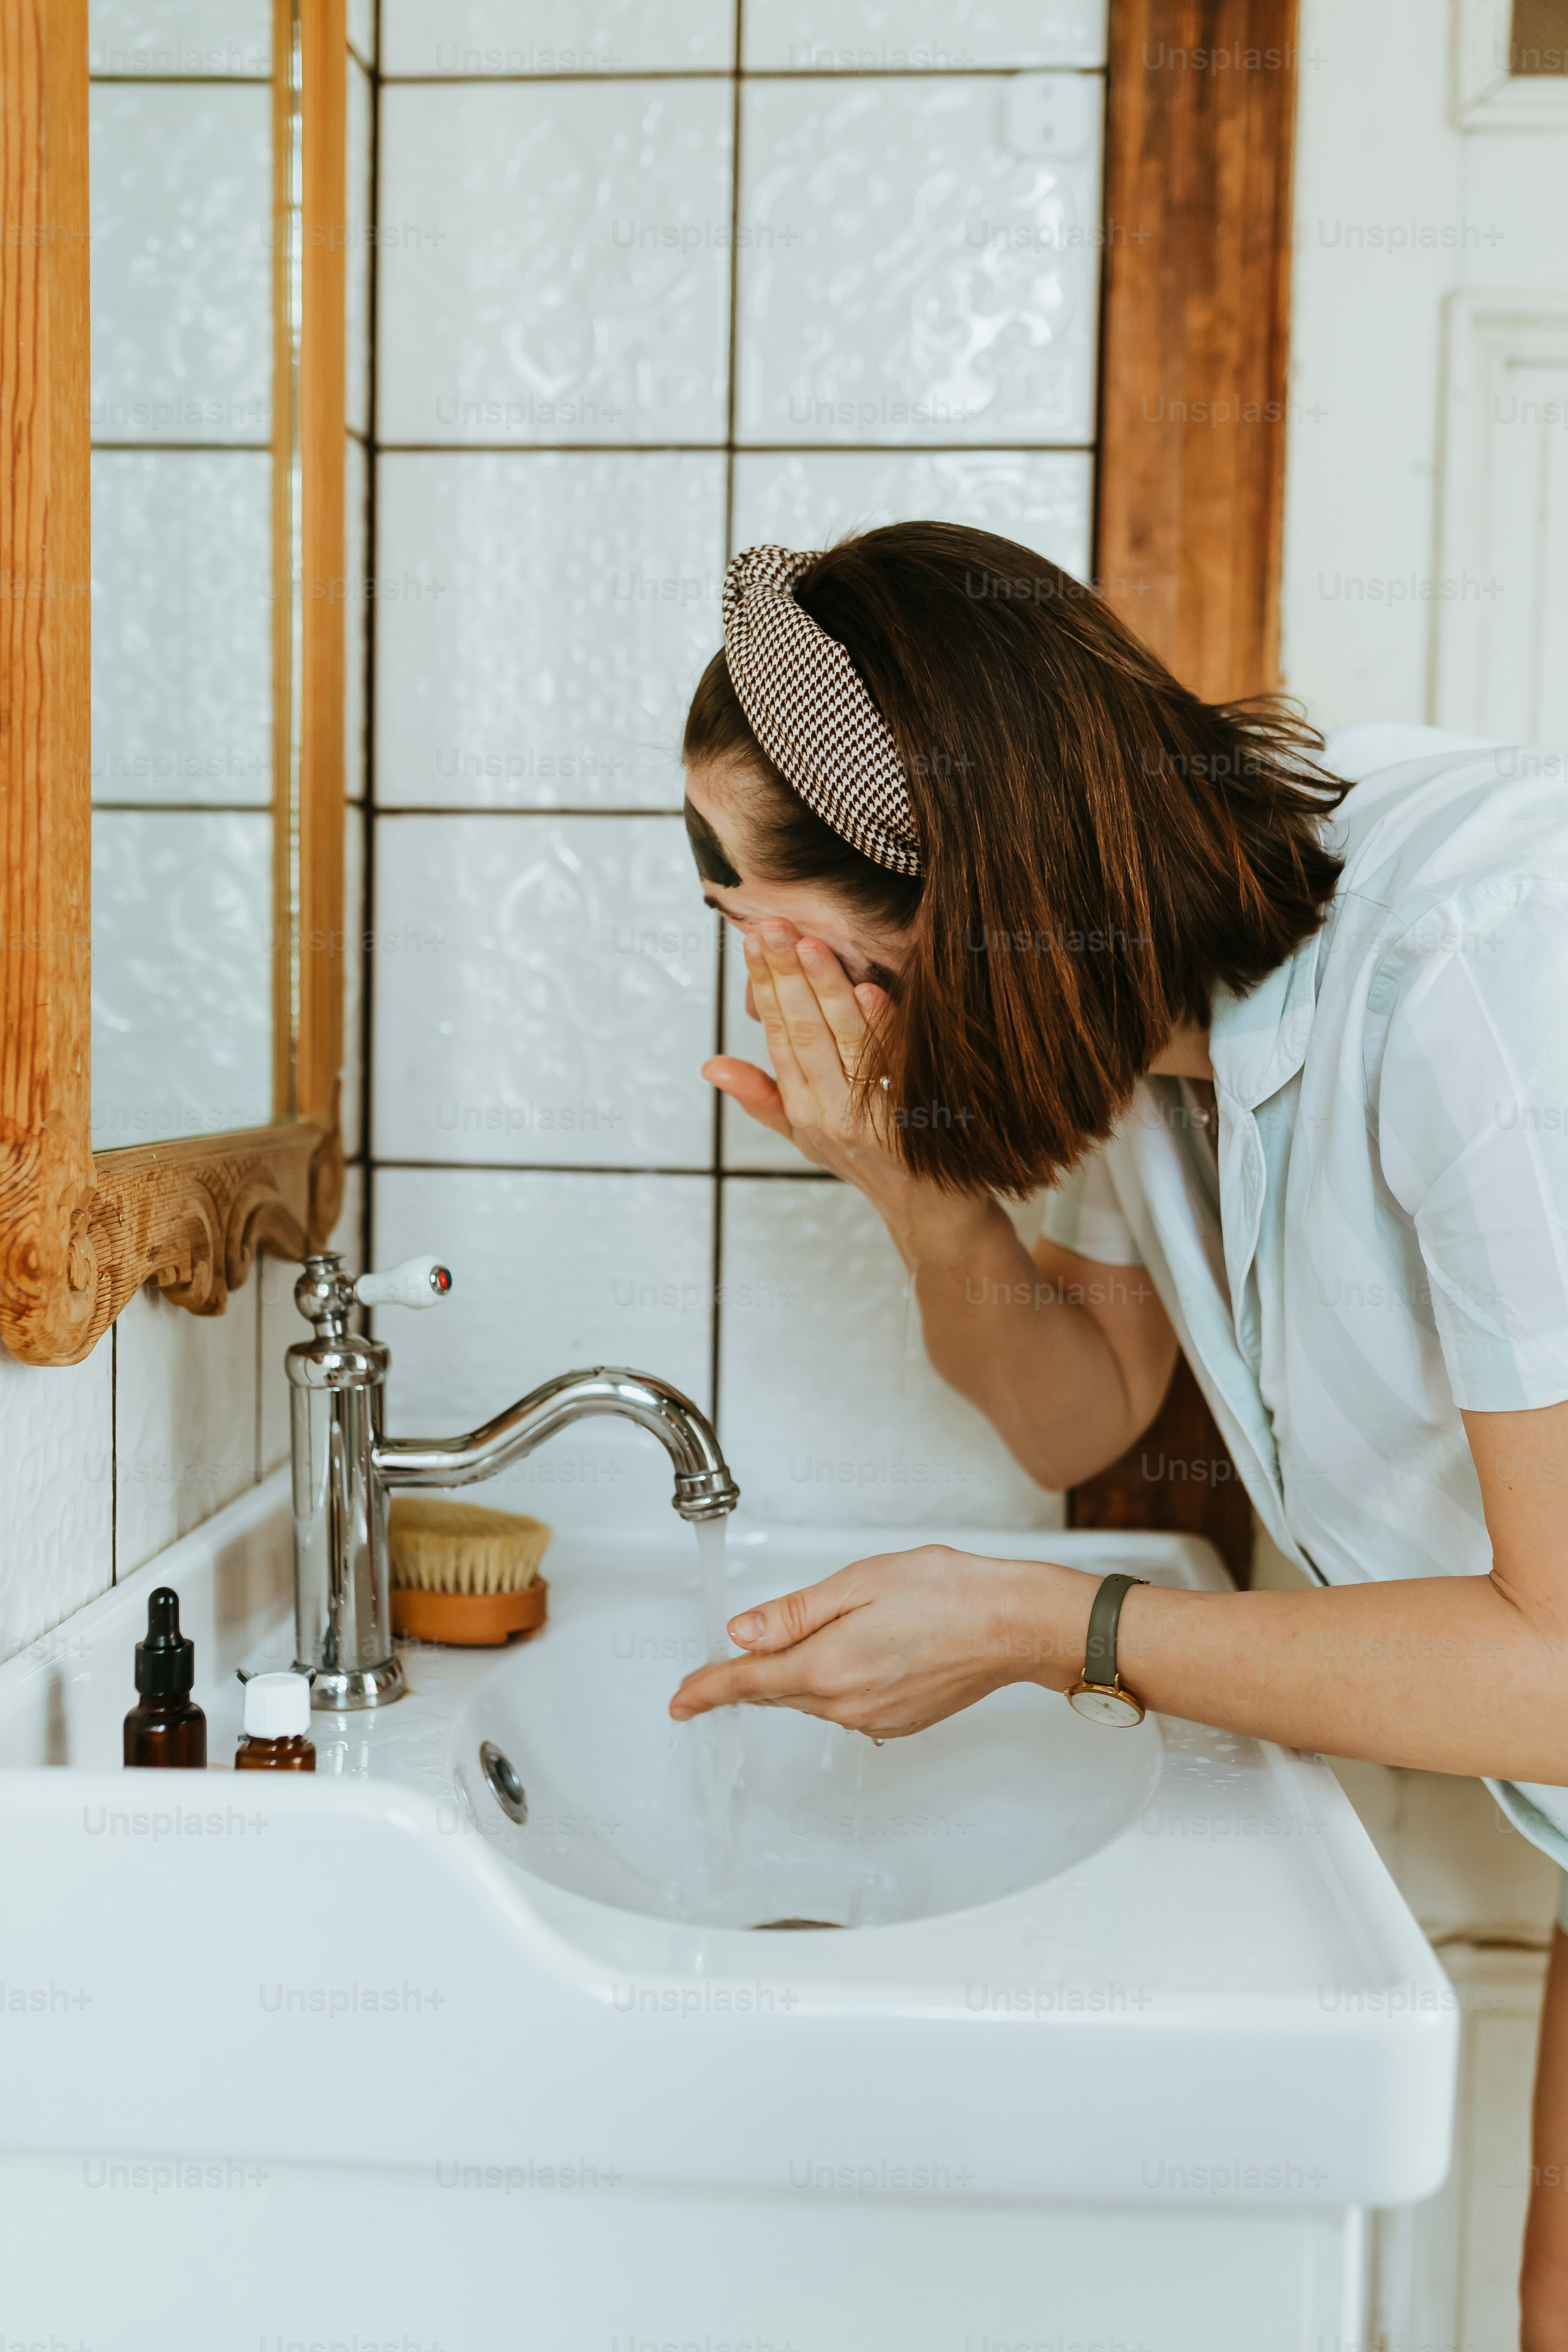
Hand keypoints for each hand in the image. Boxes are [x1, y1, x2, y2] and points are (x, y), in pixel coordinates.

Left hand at [668, 1545, 1099, 1739]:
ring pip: (812, 1699)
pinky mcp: (899, 1722)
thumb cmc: (947, 1593)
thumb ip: (794, 1614)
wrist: (1014, 1625)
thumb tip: (742, 1634)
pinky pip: (846, 1706)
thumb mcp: (857, 1584)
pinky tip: (853, 1656)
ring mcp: (874, 1718)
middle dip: (747, 1679)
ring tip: (804, 1641)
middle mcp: (846, 1705)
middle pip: (777, 1692)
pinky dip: (833, 1685)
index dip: (707, 1689)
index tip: (680, 1700)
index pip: (747, 1683)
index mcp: (827, 1667)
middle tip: (717, 1672)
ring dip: (795, 1676)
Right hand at [704, 922, 902, 1193]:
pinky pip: (894, 1067)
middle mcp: (829, 1112)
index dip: (765, 987)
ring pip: (843, 1042)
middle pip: (803, 1033)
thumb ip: (762, 1097)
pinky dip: (881, 1028)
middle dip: (786, 975)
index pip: (777, 1036)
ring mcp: (868, 1118)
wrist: (930, 1209)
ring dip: (826, 991)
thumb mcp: (805, 1135)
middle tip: (774, 925)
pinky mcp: (908, 1122)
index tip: (755, 939)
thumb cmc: (867, 1162)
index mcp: (802, 1108)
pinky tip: (869, 991)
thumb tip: (710, 1065)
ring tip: (811, 946)